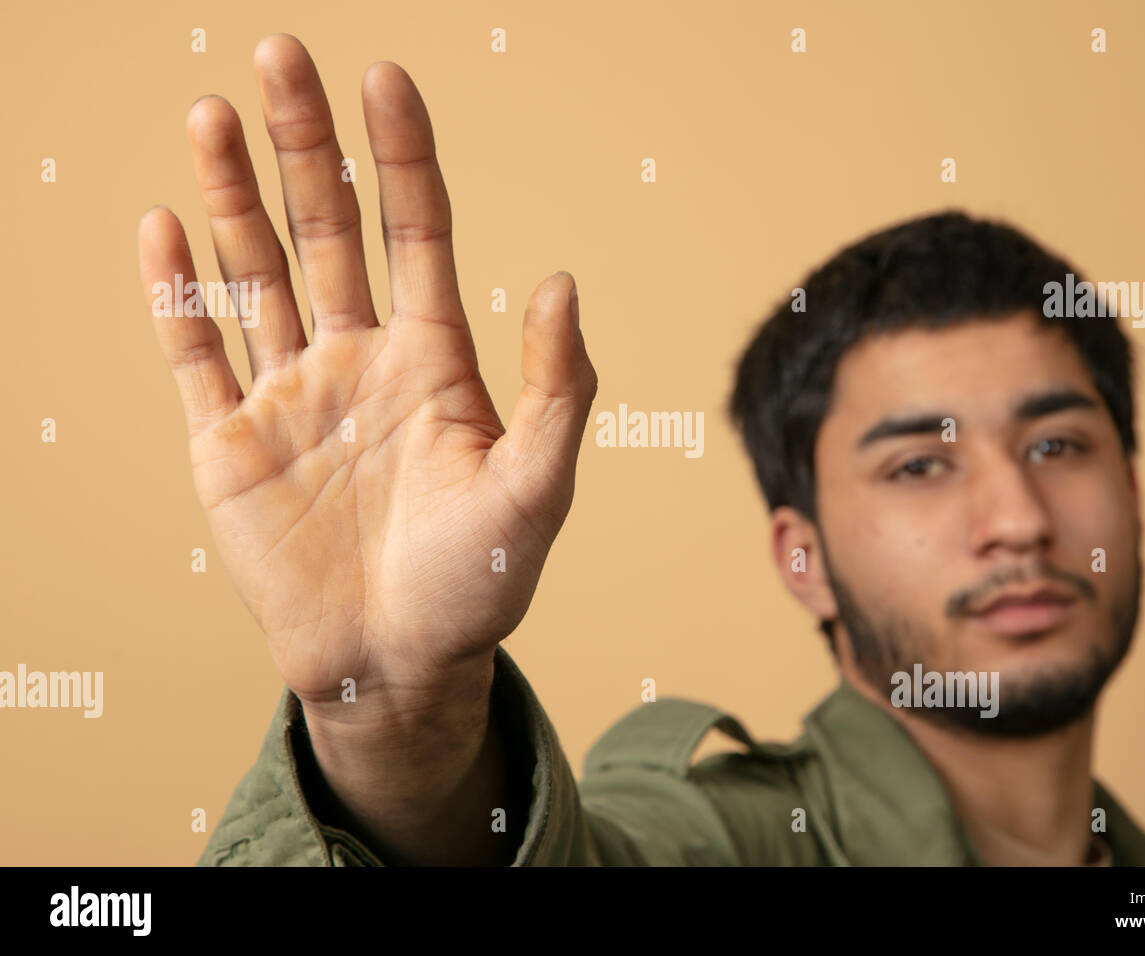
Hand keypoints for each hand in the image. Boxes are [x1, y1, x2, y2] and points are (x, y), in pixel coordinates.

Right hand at [137, 34, 596, 729]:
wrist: (398, 663)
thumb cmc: (479, 582)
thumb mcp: (538, 485)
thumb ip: (558, 388)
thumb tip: (564, 281)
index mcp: (433, 359)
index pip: (416, 229)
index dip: (399, 154)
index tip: (383, 78)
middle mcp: (359, 359)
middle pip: (329, 227)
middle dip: (305, 143)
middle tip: (282, 56)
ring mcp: (291, 394)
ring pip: (257, 272)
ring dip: (233, 195)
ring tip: (214, 110)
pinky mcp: (230, 442)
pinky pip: (197, 351)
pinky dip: (178, 291)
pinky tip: (164, 225)